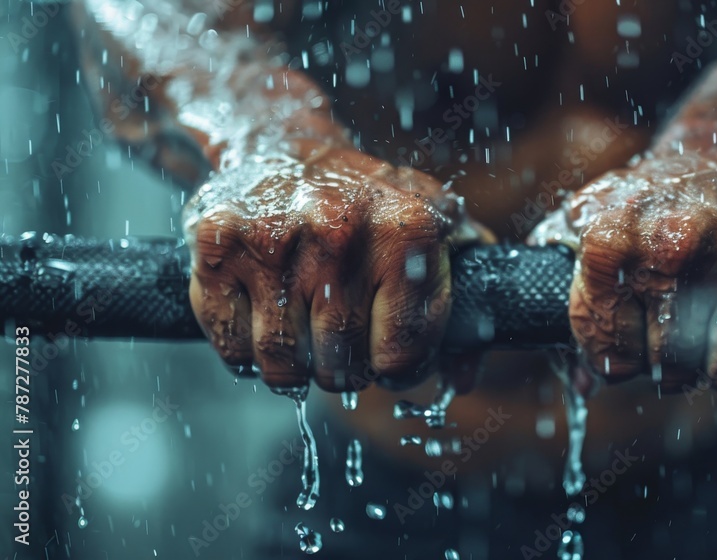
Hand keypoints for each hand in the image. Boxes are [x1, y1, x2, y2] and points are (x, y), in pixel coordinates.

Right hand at [183, 145, 478, 390]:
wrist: (285, 146)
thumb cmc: (369, 203)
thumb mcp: (435, 230)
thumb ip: (466, 300)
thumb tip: (461, 379)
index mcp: (406, 229)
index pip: (401, 353)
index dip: (397, 371)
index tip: (387, 359)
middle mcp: (339, 229)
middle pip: (340, 364)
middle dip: (344, 373)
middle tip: (342, 353)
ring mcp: (273, 237)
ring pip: (281, 362)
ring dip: (293, 371)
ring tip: (303, 344)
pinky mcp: (217, 245)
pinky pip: (230, 343)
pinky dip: (244, 355)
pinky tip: (263, 328)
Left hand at [530, 153, 716, 391]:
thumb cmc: (655, 200)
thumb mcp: (591, 232)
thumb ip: (579, 306)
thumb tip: (585, 385)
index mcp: (611, 238)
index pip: (612, 354)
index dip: (621, 362)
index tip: (632, 351)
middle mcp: (675, 241)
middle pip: (670, 368)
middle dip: (671, 371)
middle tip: (678, 350)